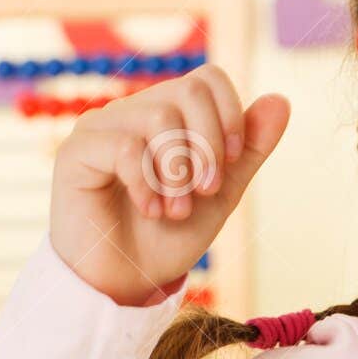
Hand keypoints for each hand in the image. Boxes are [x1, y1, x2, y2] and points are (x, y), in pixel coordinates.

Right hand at [49, 65, 289, 305]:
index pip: (208, 78)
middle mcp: (134, 111)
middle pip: (188, 91)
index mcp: (170, 114)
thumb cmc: (171, 235)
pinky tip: (150, 210)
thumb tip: (280, 100)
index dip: (230, 117)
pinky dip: (147, 183)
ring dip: (178, 173)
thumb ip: (249, 148)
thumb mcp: (223, 191)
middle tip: (204, 191)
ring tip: (175, 210)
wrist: (129, 280)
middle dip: (208, 146)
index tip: (230, 164)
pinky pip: (124, 147)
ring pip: (158, 117)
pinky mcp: (76, 152)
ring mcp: (101, 127)